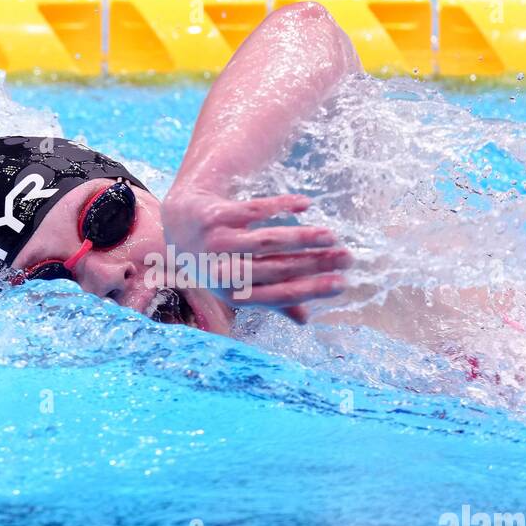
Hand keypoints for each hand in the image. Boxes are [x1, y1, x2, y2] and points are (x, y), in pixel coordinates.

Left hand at [161, 186, 351, 323]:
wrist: (179, 219)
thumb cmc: (217, 257)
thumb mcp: (238, 283)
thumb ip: (271, 298)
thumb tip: (305, 321)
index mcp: (231, 294)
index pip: (277, 295)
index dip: (310, 290)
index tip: (341, 284)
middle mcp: (222, 271)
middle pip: (277, 268)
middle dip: (316, 264)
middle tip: (347, 257)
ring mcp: (215, 242)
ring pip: (267, 240)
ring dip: (303, 238)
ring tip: (331, 235)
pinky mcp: (213, 215)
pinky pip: (255, 210)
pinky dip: (283, 206)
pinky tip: (306, 204)